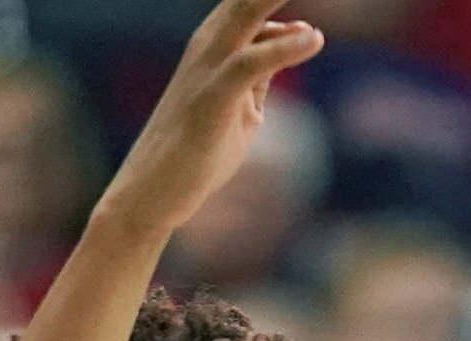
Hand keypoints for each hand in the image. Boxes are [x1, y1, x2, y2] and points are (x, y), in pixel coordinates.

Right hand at [100, 0, 323, 237]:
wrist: (156, 191)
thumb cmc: (198, 149)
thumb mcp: (245, 105)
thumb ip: (267, 69)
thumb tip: (300, 35)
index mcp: (219, 41)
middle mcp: (210, 44)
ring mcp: (208, 68)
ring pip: (246, 14)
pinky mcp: (212, 99)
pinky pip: (250, 64)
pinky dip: (283, 49)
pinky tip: (314, 39)